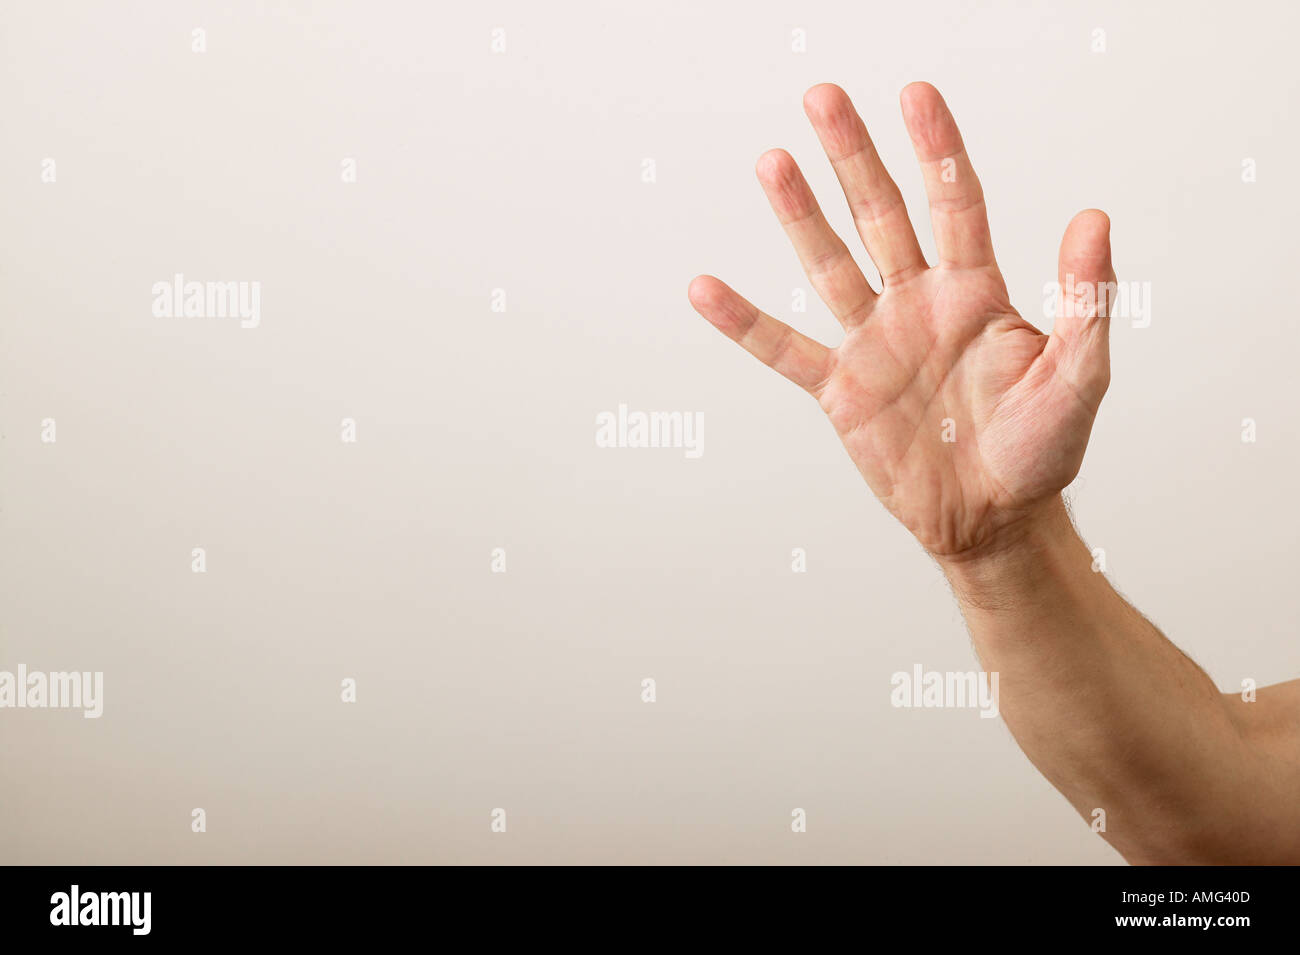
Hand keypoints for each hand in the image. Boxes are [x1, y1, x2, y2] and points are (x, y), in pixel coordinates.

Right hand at [689, 83, 1116, 557]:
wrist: (993, 519)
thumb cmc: (1042, 450)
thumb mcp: (1079, 379)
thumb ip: (1086, 301)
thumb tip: (1094, 217)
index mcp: (975, 293)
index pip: (954, 202)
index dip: (936, 149)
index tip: (915, 94)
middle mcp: (917, 304)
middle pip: (879, 215)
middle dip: (853, 156)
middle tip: (823, 96)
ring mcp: (873, 343)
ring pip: (828, 265)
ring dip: (799, 215)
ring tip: (773, 160)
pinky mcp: (840, 389)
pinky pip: (783, 349)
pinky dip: (744, 323)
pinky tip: (705, 289)